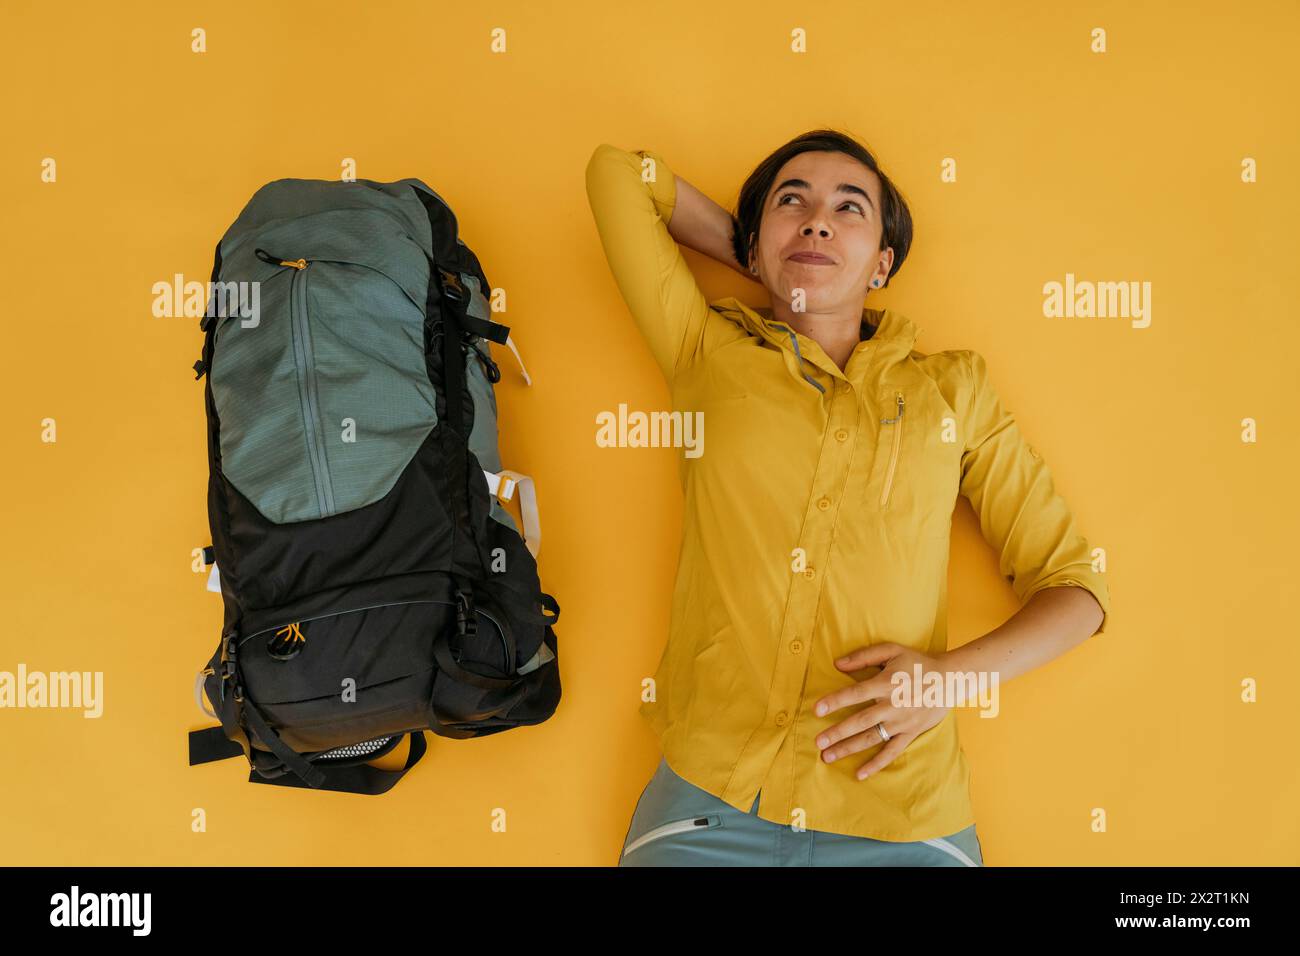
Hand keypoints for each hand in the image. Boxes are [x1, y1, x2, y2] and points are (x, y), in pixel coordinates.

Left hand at [812, 643, 949, 779]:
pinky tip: (860, 774)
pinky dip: (876, 764)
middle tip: (818, 742)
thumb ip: (864, 656)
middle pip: (860, 721)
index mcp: (886, 684)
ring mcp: (901, 722)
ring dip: (849, 748)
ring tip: (827, 756)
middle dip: (837, 732)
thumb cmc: (917, 663)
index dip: (836, 701)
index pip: (856, 694)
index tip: (817, 710)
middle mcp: (892, 706)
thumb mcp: (892, 650)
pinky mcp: (910, 734)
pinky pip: (891, 752)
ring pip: (871, 738)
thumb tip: (838, 664)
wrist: (950, 679)